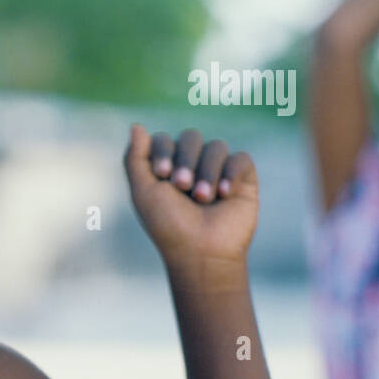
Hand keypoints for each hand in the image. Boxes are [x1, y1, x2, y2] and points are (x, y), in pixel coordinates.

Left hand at [123, 125, 257, 276]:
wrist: (201, 253)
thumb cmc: (168, 225)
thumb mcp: (143, 192)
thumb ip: (135, 158)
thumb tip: (136, 125)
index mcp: (167, 166)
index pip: (164, 140)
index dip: (163, 152)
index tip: (162, 175)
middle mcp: (193, 165)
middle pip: (191, 137)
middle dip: (185, 160)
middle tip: (182, 186)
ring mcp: (218, 170)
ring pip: (216, 146)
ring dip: (207, 172)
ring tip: (204, 198)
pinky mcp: (243, 179)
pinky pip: (240, 158)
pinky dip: (231, 173)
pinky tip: (225, 194)